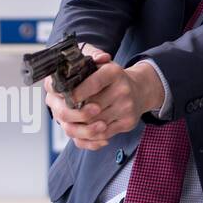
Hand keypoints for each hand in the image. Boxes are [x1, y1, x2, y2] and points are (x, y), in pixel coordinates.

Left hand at [45, 46, 164, 150]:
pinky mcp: (128, 122)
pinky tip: (84, 132)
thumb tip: (72, 68)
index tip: (66, 99)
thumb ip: (85, 65)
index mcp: (113, 72)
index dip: (76, 94)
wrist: (139, 91)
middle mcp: (122, 90)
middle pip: (91, 109)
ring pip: (95, 125)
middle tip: (63, 115)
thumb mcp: (100, 66)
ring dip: (80, 128)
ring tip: (71, 124)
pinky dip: (90, 137)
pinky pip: (103, 135)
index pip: (93, 84)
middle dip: (74, 114)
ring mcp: (126, 108)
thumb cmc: (112, 80)